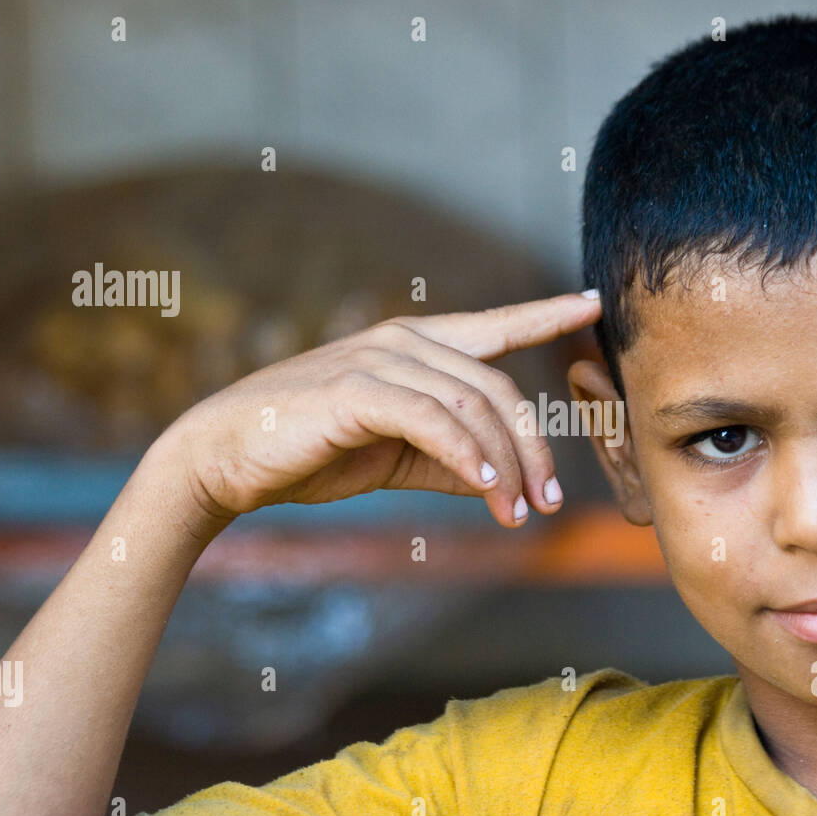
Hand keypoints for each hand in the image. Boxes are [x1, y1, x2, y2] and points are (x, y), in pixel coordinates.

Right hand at [168, 291, 601, 528]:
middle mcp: (404, 342)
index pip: (494, 327)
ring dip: (506, 464)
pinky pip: (433, 421)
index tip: (591, 304)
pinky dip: (466, 455)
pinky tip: (488, 487)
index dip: (544, 315)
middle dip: (533, 448)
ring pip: (473, 406)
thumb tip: (500, 479)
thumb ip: (449, 459)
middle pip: (497, 389)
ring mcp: (380, 360)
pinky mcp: (357, 391)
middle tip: (549, 501)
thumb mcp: (395, 456)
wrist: (225, 458)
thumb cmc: (310, 451)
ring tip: (521, 512)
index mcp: (416, 346)